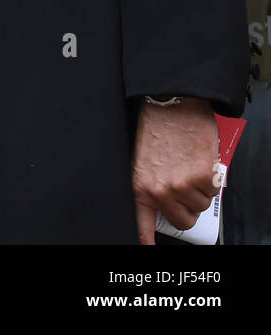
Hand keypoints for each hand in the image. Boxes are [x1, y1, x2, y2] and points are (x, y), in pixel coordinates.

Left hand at [132, 98, 219, 243]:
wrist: (172, 104)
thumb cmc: (156, 127)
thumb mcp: (142, 159)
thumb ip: (149, 184)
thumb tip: (159, 204)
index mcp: (140, 184)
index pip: (142, 223)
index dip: (146, 239)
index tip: (147, 248)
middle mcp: (160, 189)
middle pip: (183, 219)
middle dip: (187, 206)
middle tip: (182, 185)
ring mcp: (182, 185)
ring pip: (200, 205)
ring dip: (199, 190)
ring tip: (188, 167)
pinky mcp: (202, 177)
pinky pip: (213, 191)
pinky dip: (210, 179)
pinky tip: (198, 161)